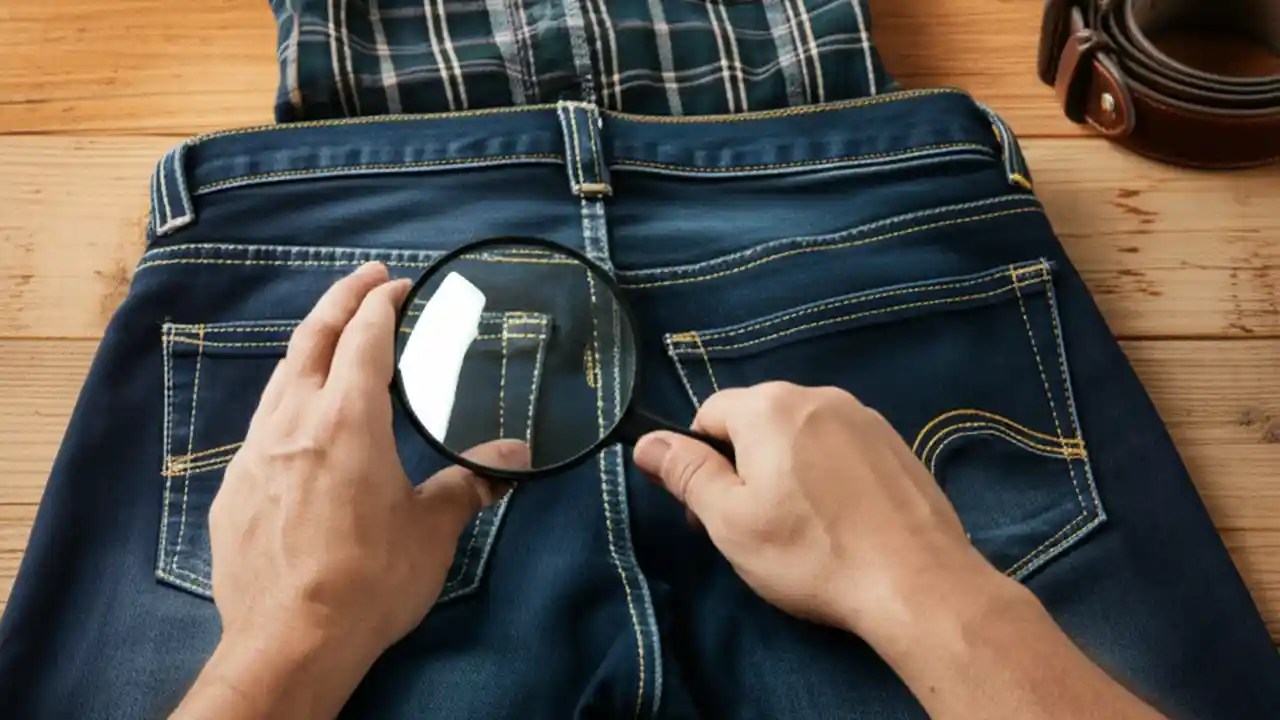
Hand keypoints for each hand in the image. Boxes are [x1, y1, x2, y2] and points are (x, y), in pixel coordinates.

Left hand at [177, 263, 528, 718]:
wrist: (290, 642)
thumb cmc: (370, 580)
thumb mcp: (433, 530)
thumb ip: (470, 482)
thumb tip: (514, 456)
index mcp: (348, 418)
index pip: (363, 336)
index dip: (382, 303)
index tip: (398, 285)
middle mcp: (295, 421)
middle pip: (312, 339)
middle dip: (340, 301)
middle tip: (366, 279)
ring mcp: (256, 453)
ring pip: (281, 378)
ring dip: (311, 347)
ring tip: (334, 339)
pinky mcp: (235, 489)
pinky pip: (263, 425)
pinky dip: (289, 401)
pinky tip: (302, 423)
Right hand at [632, 381, 1001, 639]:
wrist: (916, 582)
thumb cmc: (811, 553)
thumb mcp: (729, 520)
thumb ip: (685, 473)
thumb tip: (646, 441)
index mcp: (770, 407)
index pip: (709, 414)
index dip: (698, 461)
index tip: (709, 511)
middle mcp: (818, 395)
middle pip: (756, 420)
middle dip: (743, 464)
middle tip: (751, 526)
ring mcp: (864, 416)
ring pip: (800, 433)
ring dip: (786, 468)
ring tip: (800, 527)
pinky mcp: (896, 443)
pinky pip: (840, 447)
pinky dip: (828, 473)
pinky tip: (840, 520)